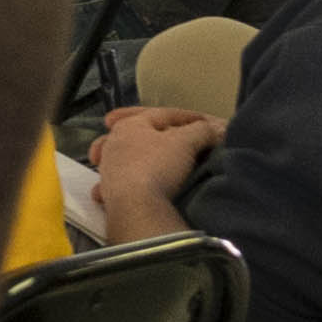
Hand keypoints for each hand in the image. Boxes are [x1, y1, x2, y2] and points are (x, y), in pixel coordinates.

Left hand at [92, 105, 219, 210]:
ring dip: (133, 154)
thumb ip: (201, 130)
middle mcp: (112, 144)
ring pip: (122, 156)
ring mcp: (107, 169)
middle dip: (152, 132)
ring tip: (143, 156)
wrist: (135, 207)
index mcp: (129, 126)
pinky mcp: (107, 193)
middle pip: (136, 133)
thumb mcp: (185, 142)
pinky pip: (117, 180)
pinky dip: (126, 178)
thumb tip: (214, 129)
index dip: (188, 117)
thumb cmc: (158, 165)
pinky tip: (132, 177)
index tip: (207, 124)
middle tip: (165, 132)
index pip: (162, 115)